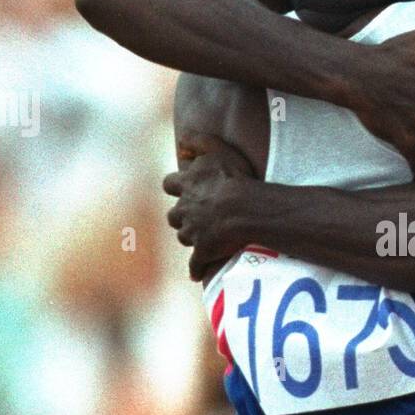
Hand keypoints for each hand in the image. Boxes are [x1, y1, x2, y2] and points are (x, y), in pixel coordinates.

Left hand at [163, 139, 253, 279]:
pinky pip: (195, 265)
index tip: (185, 188)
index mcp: (187, 184)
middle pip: (174, 214)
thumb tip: (182, 140)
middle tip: (196, 215)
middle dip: (182, 215)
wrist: (244, 210)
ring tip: (204, 238)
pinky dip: (195, 269)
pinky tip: (197, 275)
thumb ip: (199, 141)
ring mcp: (192, 232)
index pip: (170, 184)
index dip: (177, 187)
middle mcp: (184, 209)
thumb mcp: (218, 149)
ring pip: (184, 237)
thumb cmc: (236, 178)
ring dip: (192, 237)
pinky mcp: (202, 252)